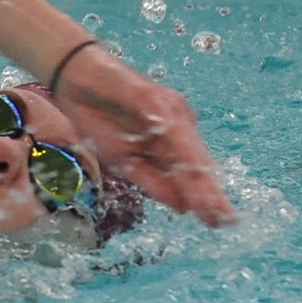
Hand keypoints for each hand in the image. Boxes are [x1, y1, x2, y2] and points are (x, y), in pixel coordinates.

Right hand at [53, 52, 237, 226]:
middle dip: (211, 194)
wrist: (75, 79)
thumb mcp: (125, 162)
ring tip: (212, 207)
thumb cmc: (99, 119)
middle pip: (199, 164)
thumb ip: (153, 181)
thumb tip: (183, 208)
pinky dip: (182, 152)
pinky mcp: (153, 98)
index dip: (207, 198)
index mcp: (173, 142)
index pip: (194, 174)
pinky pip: (171, 129)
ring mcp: (170, 109)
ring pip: (190, 150)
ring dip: (201, 180)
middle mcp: (179, 125)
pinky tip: (189, 173)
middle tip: (226, 221)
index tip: (221, 223)